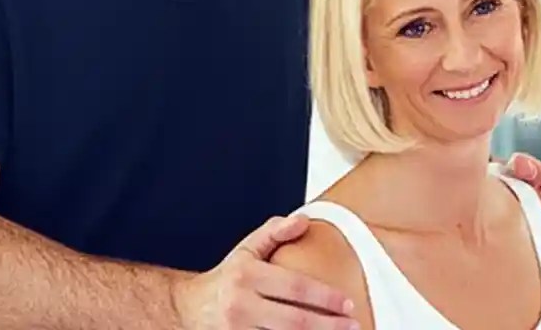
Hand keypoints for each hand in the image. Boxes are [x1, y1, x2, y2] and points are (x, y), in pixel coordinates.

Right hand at [172, 215, 358, 329]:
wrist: (187, 308)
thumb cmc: (227, 279)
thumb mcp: (246, 250)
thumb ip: (274, 232)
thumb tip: (303, 221)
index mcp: (247, 276)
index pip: (294, 287)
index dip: (324, 297)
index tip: (348, 303)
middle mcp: (241, 306)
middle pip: (294, 321)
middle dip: (328, 326)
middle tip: (353, 325)